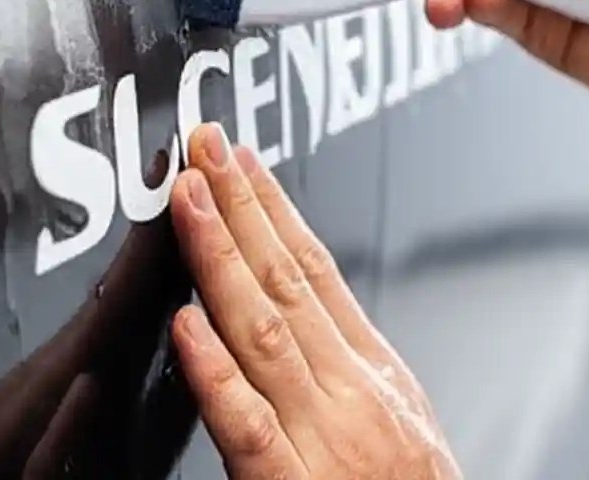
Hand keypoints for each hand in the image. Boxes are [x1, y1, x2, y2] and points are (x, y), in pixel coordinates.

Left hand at [168, 124, 459, 478]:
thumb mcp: (402, 431)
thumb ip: (353, 374)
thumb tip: (307, 318)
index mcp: (378, 379)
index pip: (319, 273)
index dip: (274, 211)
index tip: (241, 162)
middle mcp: (358, 396)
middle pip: (290, 282)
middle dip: (243, 208)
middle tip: (204, 146)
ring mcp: (331, 442)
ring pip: (265, 332)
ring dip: (221, 259)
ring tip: (187, 199)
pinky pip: (250, 428)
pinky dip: (217, 373)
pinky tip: (186, 324)